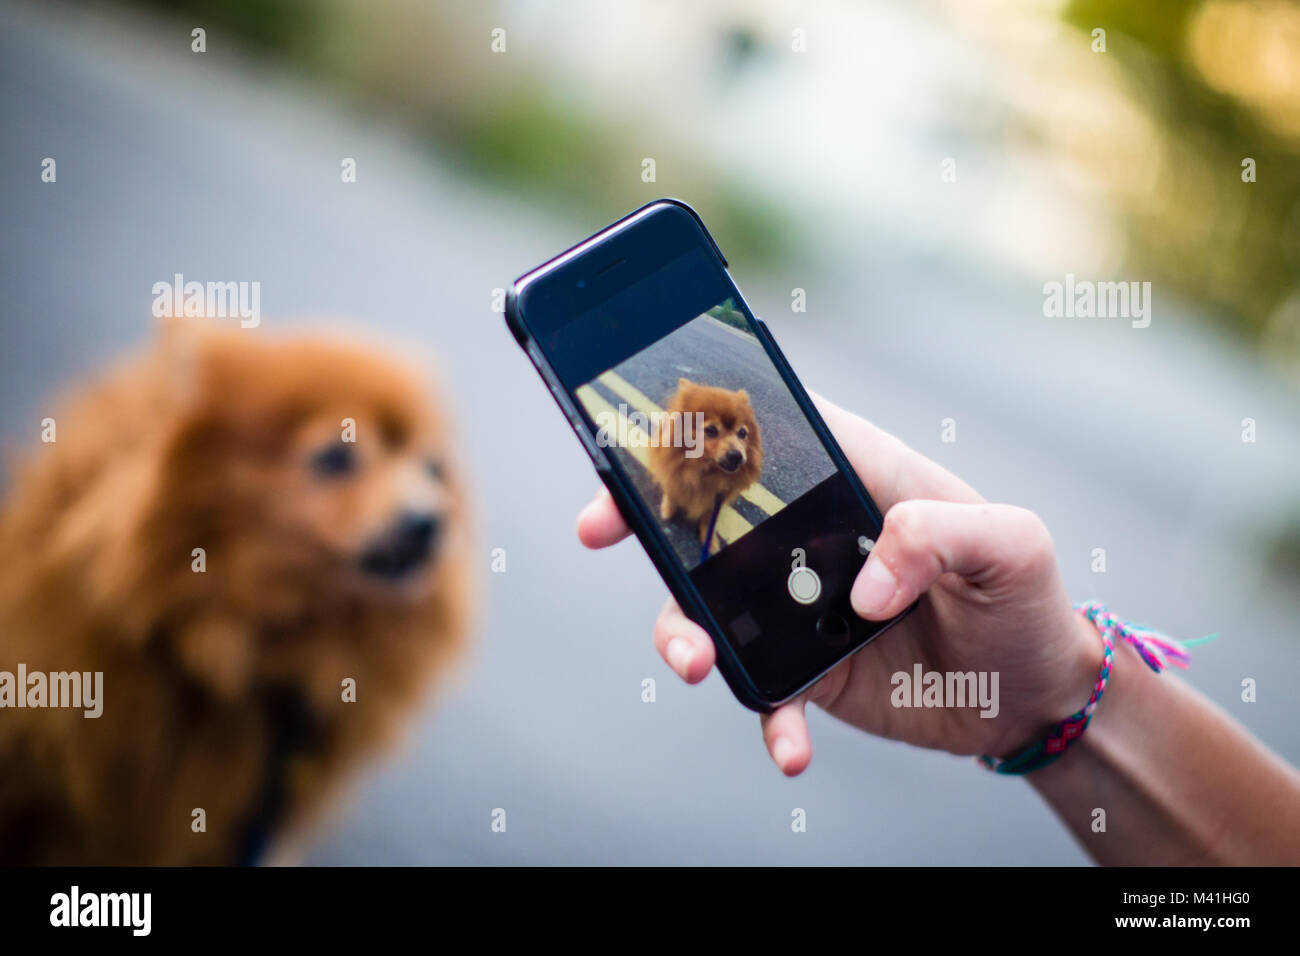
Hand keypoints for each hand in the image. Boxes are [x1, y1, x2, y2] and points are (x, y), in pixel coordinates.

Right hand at [576, 392, 1101, 774]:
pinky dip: (765, 719)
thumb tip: (862, 587)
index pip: (759, 432)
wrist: (1031, 694)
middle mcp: (810, 534)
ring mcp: (796, 603)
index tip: (639, 441)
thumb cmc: (1024, 597)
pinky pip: (760, 691)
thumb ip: (942, 536)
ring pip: (711, 606)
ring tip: (698, 665)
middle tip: (599, 529)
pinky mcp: (803, 668)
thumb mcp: (1011, 546)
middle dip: (645, 516)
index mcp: (853, 475)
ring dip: (686, 630)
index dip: (690, 427)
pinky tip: (789, 748)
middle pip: (707, 512)